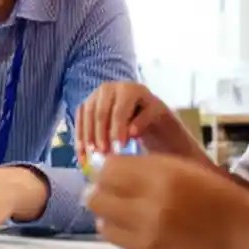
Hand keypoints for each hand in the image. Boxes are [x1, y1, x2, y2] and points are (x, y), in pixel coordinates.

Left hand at [77, 82, 196, 156]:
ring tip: (115, 148)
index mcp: (101, 95)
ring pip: (120, 108)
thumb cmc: (132, 137)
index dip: (83, 133)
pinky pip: (144, 112)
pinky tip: (133, 137)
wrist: (165, 135)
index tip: (85, 153)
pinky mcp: (158, 104)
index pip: (85, 111)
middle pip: (100, 109)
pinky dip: (137, 124)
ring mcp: (139, 93)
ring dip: (115, 130)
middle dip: (97, 133)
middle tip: (101, 153)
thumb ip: (97, 142)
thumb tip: (83, 159)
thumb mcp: (109, 137)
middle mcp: (117, 89)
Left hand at [85, 154, 248, 248]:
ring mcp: (147, 233)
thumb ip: (146, 166)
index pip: (109, 168)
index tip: (117, 171)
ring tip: (124, 210)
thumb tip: (107, 166)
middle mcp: (150, 203)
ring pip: (100, 219)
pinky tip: (133, 227)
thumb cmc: (220, 199)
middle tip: (116, 191)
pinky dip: (117, 230)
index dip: (108, 168)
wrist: (247, 241)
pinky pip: (114, 239)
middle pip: (96, 195)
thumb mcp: (184, 168)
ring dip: (107, 213)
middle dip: (102, 191)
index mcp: (163, 175)